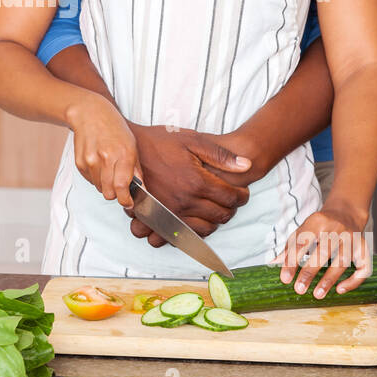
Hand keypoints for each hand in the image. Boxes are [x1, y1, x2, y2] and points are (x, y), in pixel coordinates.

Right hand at [66, 93, 140, 207]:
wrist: (90, 114)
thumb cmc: (114, 128)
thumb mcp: (132, 145)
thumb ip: (136, 170)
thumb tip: (142, 190)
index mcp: (123, 154)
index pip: (122, 188)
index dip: (126, 200)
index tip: (129, 202)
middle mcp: (106, 158)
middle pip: (109, 194)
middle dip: (115, 193)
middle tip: (119, 185)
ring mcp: (91, 161)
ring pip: (99, 188)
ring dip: (105, 184)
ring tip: (107, 168)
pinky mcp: (80, 162)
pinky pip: (90, 181)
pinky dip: (95, 177)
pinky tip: (98, 162)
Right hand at [123, 124, 256, 246]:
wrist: (129, 148)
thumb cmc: (161, 141)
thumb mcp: (193, 140)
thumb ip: (220, 155)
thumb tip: (247, 165)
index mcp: (196, 181)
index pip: (231, 198)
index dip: (242, 196)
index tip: (243, 192)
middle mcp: (184, 201)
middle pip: (221, 216)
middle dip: (231, 209)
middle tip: (231, 200)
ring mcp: (170, 212)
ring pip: (204, 230)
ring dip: (214, 222)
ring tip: (214, 209)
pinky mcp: (157, 218)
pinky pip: (181, 236)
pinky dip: (193, 232)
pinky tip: (196, 220)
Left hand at [271, 198, 371, 298]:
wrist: (346, 212)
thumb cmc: (320, 224)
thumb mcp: (303, 228)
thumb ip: (291, 246)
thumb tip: (273, 263)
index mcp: (318, 221)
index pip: (302, 242)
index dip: (292, 260)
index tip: (285, 278)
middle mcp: (337, 229)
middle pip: (323, 252)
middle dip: (310, 272)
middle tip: (299, 289)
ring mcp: (352, 239)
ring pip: (342, 261)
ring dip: (329, 279)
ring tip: (317, 294)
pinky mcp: (363, 248)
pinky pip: (364, 267)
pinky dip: (354, 280)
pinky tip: (340, 290)